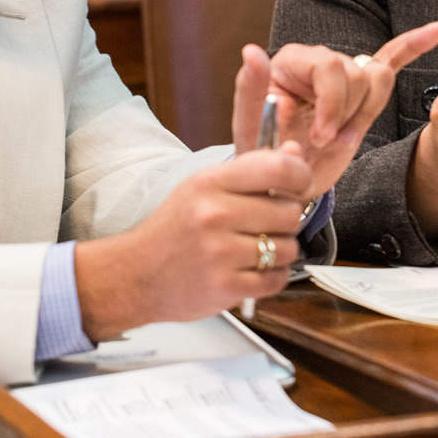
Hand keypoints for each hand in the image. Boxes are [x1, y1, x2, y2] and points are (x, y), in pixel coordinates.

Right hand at [74, 146, 313, 339]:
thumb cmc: (175, 228)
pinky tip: (252, 270)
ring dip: (280, 251)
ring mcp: (220, 253)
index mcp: (211, 182)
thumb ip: (253, 169)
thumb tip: (294, 150)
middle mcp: (215, 214)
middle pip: (289, 212)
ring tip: (255, 250)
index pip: (279, 168)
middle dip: (287, 220)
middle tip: (267, 224)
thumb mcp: (205, 186)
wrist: (136, 274)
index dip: (301, 176)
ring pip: (288, 248)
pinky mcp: (225, 287)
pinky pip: (277, 279)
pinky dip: (272, 276)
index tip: (300, 186)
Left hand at [230, 22, 437, 196]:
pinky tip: (434, 31)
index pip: (329, 67)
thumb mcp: (249, 128)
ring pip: (376, 79)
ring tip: (342, 139)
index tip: (320, 137)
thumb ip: (250, 93)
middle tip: (326, 143)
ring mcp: (341, 74)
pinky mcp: (359, 93)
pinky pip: (389, 60)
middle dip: (347, 114)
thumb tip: (252, 52)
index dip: (331, 105)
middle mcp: (316, 60)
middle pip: (355, 73)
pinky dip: (411, 46)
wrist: (279, 178)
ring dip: (364, 114)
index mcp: (289, 63)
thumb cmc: (263, 154)